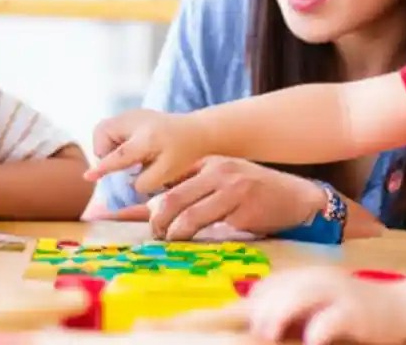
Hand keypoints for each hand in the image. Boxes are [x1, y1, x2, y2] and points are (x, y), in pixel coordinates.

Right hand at [83, 109, 210, 194]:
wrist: (195, 130)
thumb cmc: (183, 153)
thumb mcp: (167, 174)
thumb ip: (144, 182)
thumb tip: (126, 182)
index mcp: (146, 139)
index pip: (119, 156)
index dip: (102, 168)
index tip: (88, 177)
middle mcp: (136, 122)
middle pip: (103, 132)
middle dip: (102, 150)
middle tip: (116, 164)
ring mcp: (132, 114)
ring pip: (104, 128)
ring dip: (107, 145)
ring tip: (125, 156)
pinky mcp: (131, 113)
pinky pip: (111, 127)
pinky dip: (113, 139)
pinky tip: (129, 148)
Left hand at [146, 156, 323, 239]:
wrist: (298, 197)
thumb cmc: (256, 195)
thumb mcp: (221, 186)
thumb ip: (191, 195)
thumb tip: (150, 213)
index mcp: (208, 163)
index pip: (166, 181)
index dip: (138, 203)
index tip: (108, 217)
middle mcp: (216, 171)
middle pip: (169, 197)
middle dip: (155, 221)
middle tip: (155, 234)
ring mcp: (229, 187)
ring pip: (185, 211)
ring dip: (172, 231)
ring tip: (170, 240)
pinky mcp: (242, 206)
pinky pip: (207, 223)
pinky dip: (192, 234)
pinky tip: (189, 240)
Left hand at [247, 267, 405, 343]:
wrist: (403, 307)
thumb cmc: (353, 310)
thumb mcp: (319, 304)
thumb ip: (291, 308)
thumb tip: (253, 321)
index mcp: (305, 276)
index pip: (267, 285)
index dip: (249, 304)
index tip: (236, 324)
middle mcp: (319, 278)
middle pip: (279, 287)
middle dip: (262, 310)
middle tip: (257, 333)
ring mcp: (339, 292)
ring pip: (301, 295)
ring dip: (280, 315)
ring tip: (269, 335)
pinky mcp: (357, 311)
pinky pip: (332, 319)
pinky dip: (317, 330)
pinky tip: (311, 342)